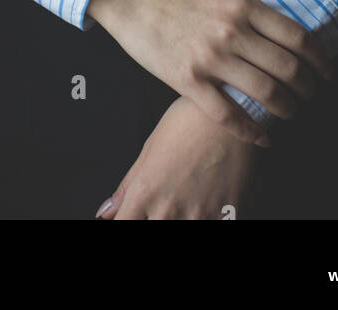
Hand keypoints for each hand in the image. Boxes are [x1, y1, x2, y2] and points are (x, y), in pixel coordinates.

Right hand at [88, 0, 332, 140]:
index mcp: (242, 5)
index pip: (297, 37)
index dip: (321, 59)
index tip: (328, 72)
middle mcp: (231, 32)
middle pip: (287, 68)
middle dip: (309, 88)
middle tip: (313, 96)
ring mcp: (210, 58)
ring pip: (264, 92)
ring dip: (287, 110)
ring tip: (293, 114)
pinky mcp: (187, 81)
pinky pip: (227, 114)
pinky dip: (251, 131)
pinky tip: (263, 138)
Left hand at [94, 95, 259, 219]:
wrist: (232, 109)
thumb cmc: (188, 121)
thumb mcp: (150, 148)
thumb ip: (127, 187)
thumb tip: (105, 212)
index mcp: (145, 192)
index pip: (124, 225)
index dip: (126, 220)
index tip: (131, 214)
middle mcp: (169, 209)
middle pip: (152, 229)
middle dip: (153, 217)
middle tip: (166, 196)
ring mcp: (199, 215)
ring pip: (183, 229)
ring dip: (182, 216)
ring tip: (189, 191)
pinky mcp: (227, 214)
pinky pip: (212, 225)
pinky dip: (207, 216)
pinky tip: (208, 197)